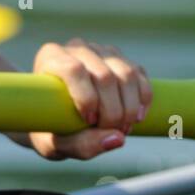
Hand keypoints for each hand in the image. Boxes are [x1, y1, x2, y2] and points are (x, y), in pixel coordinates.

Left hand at [28, 38, 151, 159]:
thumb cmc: (51, 130)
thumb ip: (82, 145)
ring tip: (123, 129)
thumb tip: (118, 138)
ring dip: (131, 108)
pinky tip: (136, 118)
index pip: (74, 70)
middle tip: (110, 133)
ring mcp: (102, 52)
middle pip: (105, 76)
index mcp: (52, 59)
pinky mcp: (121, 60)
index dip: (87, 98)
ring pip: (127, 74)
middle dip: (113, 112)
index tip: (90, 122)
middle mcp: (78, 49)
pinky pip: (140, 75)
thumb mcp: (56, 145)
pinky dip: (143, 99)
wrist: (57, 118)